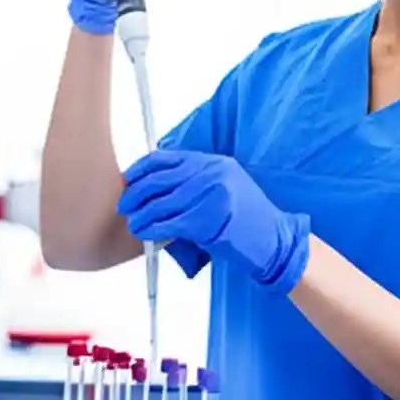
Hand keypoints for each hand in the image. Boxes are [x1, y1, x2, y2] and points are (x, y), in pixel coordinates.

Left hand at [118, 151, 310, 295]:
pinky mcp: (207, 221)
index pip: (165, 158)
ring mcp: (210, 196)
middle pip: (158, 180)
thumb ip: (195, 181)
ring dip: (141, 215)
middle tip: (124, 205)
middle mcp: (211, 173)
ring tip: (134, 224)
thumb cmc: (248, 219)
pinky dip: (152, 229)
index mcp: (213, 162)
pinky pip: (168, 223)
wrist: (274, 241)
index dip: (140, 169)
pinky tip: (146, 233)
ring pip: (160, 204)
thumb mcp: (225, 187)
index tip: (128, 180)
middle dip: (135, 194)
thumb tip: (152, 187)